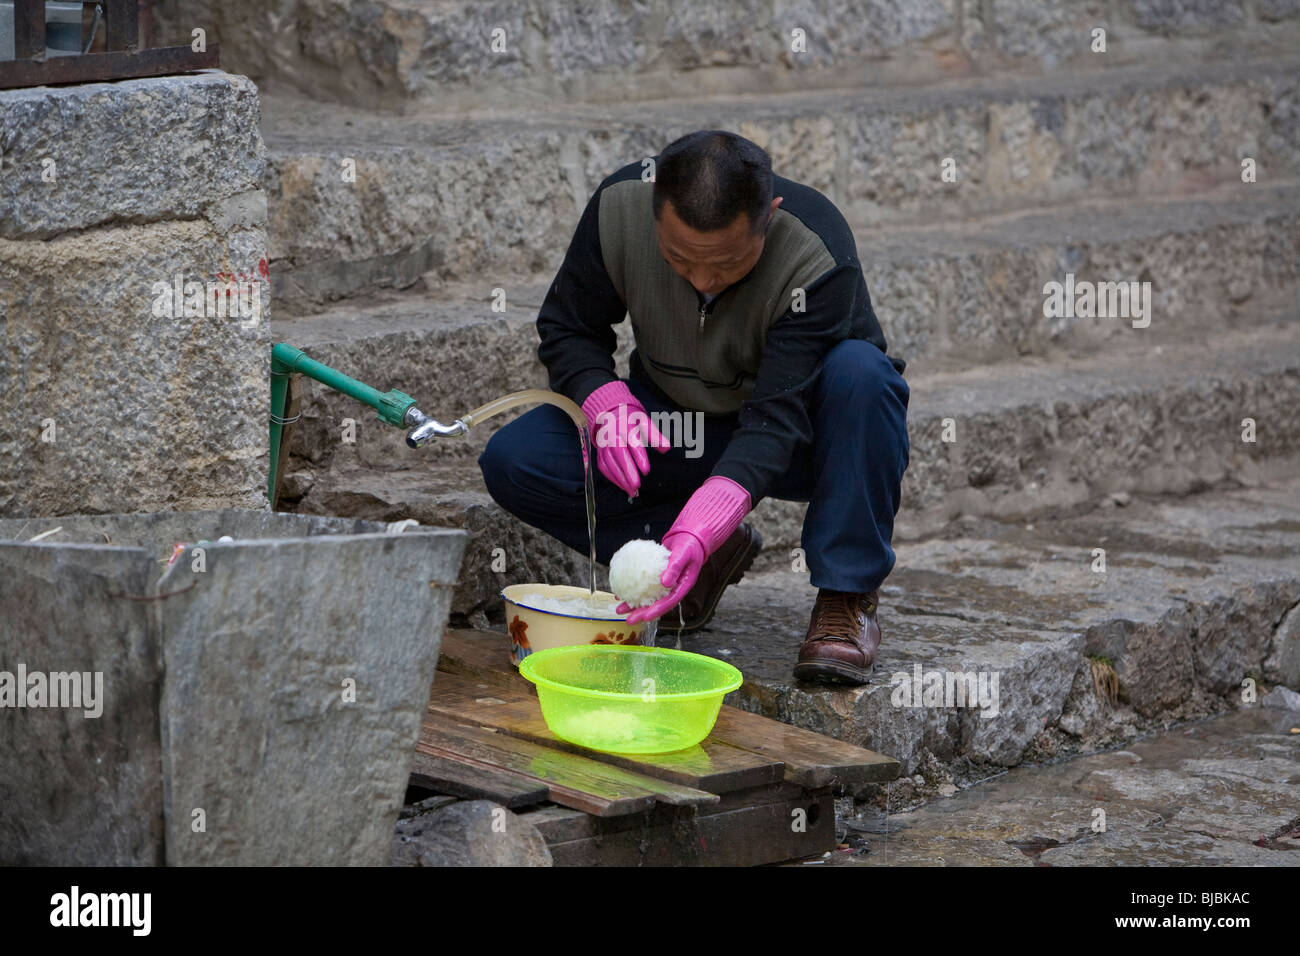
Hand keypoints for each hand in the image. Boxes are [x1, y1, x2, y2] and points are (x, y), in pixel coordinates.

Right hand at [581, 381, 669, 496]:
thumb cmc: (631, 418)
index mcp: (625, 425)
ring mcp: (604, 443)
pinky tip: (623, 486)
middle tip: (637, 485)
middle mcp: (612, 434)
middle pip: (618, 453)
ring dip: (619, 478)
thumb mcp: (644, 421)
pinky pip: (603, 466)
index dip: (639, 456)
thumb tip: (667, 448)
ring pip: (609, 462)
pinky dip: (612, 477)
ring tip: (632, 490)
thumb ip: (655, 435)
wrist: (609, 412)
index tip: (646, 470)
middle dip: (627, 470)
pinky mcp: (600, 451)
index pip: (632, 441)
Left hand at [613, 475, 751, 624]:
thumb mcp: (684, 554)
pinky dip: (633, 588)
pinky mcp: (656, 578)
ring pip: (648, 597)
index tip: (644, 617)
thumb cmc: (689, 545)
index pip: (669, 602)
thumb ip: (675, 567)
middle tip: (628, 620)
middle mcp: (673, 588)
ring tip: (620, 609)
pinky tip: (621, 592)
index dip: (657, 611)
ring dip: (634, 604)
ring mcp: (665, 584)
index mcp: (682, 586)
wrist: (688, 538)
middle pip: (656, 604)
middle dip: (642, 613)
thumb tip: (665, 582)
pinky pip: (643, 585)